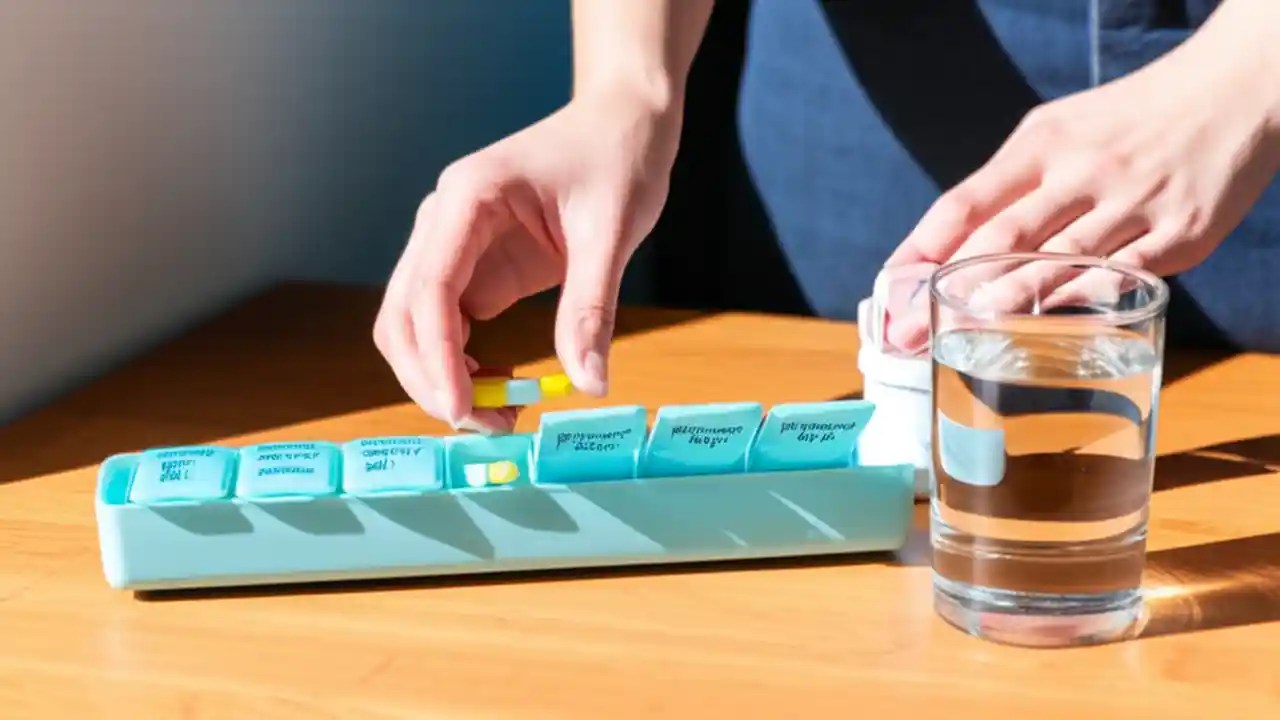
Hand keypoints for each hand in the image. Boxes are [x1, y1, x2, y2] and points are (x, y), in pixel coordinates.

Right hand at [373, 91, 680, 432]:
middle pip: (404, 314)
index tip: (462, 410)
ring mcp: (454, 245)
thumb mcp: (613, 231)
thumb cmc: (617, 157)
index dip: (436, 357)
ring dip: (442, 377)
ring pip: (416, 326)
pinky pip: (449, 326)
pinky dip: (463, 364)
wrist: (623, 121)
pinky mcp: (475, 266)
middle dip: (432, 378)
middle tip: (487, 427)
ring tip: (499, 415)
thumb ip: (591, 309)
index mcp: (468, 198)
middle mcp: (445, 222)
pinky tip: (502, 386)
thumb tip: (587, 384)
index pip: (429, 289)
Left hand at [884, 2, 1279, 350]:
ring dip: (1005, 301)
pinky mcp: (1182, 233)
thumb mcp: (1056, 133)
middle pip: (1001, 238)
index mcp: (1039, 146)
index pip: (963, 203)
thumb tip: (940, 250)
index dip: (920, 250)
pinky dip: (1082, 300)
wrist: (1234, 90)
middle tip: (910, 333)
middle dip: (947, 290)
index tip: (889, 291)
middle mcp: (1081, 173)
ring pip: (1058, 260)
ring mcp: (1133, 204)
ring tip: (963, 334)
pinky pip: (1124, 275)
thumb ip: (1005, 187)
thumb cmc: (1126, 122)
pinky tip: (1050, 325)